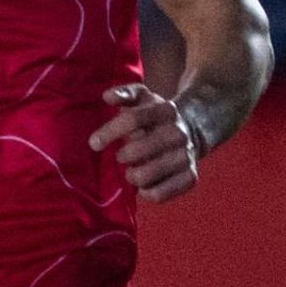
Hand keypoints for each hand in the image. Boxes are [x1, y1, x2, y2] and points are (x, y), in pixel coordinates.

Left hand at [91, 82, 202, 201]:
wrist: (191, 130)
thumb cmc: (153, 116)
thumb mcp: (141, 98)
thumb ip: (124, 93)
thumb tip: (107, 96)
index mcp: (165, 111)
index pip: (132, 120)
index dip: (109, 132)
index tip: (94, 143)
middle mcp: (179, 133)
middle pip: (139, 150)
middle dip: (122, 156)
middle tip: (118, 157)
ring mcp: (186, 156)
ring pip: (148, 174)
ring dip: (131, 176)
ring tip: (129, 172)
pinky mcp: (191, 177)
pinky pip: (162, 193)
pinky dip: (146, 193)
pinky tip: (141, 187)